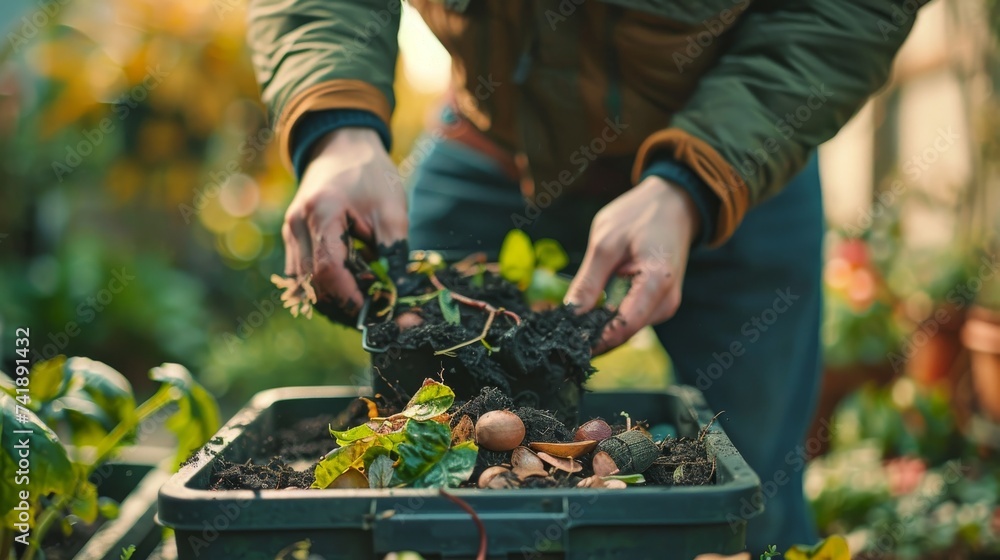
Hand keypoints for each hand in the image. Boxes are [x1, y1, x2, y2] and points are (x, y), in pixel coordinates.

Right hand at [282, 127, 407, 322]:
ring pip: (305, 287)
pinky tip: (354, 291)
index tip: (380, 314)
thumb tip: (399, 295)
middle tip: (382, 316)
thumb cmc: (370, 173)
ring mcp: (291, 234)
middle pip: (313, 286)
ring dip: (336, 302)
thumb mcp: (392, 209)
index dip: (353, 299)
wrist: (341, 145)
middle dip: (346, 307)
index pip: (329, 270)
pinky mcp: (293, 241)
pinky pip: (304, 278)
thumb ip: (394, 252)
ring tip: (370, 305)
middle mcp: (297, 226)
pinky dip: (328, 291)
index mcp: (321, 212)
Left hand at [564, 176, 699, 353]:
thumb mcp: (605, 243)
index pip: (622, 327)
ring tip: (569, 324)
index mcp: (656, 283)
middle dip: (592, 336)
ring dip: (599, 328)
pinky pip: (630, 319)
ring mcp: (665, 305)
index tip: (562, 343)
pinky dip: (609, 318)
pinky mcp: (658, 304)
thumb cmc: (640, 216)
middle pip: (624, 333)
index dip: (592, 339)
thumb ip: (588, 283)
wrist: (674, 204)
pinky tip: (589, 313)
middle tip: (558, 335)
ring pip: (626, 329)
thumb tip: (568, 316)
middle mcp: (666, 302)